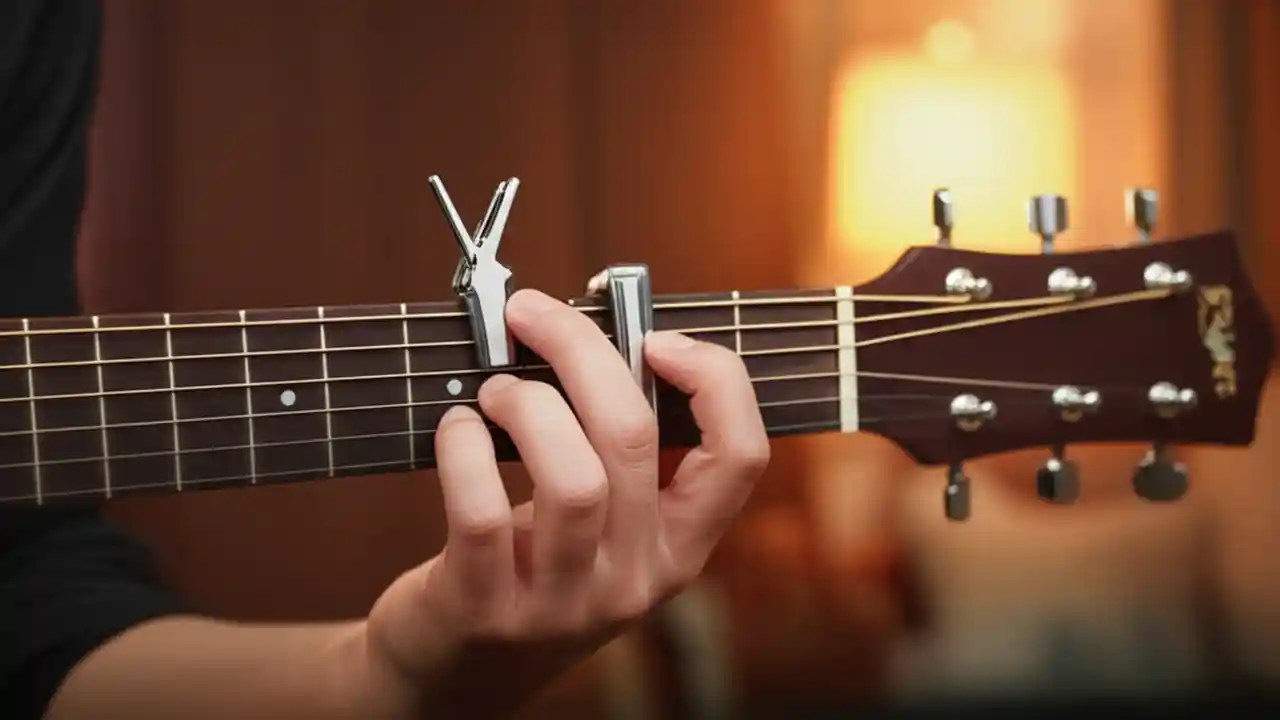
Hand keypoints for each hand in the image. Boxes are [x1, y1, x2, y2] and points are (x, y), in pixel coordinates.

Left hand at [361, 289, 769, 716]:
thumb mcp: (606, 523)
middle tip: (532, 315)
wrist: (459, 669)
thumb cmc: (534, 565)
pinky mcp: (487, 609)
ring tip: (495, 390)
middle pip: (635, 438)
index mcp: (681, 544)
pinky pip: (481, 511)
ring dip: (526, 404)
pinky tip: (456, 429)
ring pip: (573, 478)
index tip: (655, 336)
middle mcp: (638, 576)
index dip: (714, 379)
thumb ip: (623, 449)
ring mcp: (565, 601)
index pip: (742, 455)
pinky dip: (463, 449)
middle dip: (581, 351)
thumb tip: (604, 337)